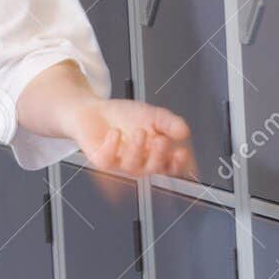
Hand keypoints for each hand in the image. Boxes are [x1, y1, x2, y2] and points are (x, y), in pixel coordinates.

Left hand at [68, 97, 196, 179]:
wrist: (94, 110)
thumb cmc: (124, 116)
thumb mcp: (153, 115)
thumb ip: (169, 123)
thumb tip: (184, 132)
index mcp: (156, 155)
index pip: (172, 167)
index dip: (179, 164)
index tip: (182, 152)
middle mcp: (140, 163)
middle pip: (154, 169)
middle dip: (159, 155)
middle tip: (161, 140)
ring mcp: (120, 164)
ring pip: (132, 167)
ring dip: (138, 149)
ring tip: (139, 131)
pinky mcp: (101, 161)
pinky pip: (108, 160)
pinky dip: (112, 146)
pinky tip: (115, 132)